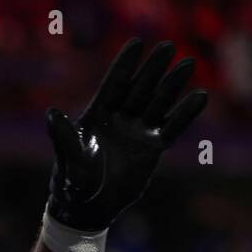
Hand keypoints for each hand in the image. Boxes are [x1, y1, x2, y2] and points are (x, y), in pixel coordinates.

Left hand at [46, 39, 207, 231]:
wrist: (88, 208)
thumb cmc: (72, 182)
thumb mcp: (67, 159)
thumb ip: (63, 136)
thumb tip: (50, 113)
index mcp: (97, 115)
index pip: (113, 84)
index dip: (124, 65)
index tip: (137, 43)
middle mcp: (120, 118)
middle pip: (139, 88)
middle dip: (152, 69)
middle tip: (167, 47)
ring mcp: (137, 131)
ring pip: (158, 102)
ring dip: (172, 84)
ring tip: (188, 64)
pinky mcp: (153, 147)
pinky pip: (172, 127)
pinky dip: (185, 114)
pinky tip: (200, 96)